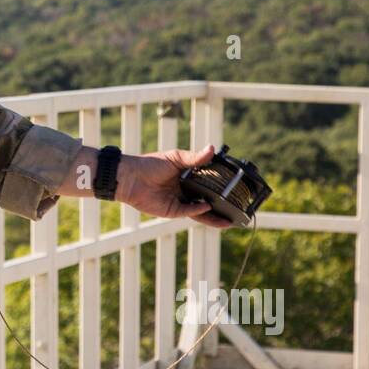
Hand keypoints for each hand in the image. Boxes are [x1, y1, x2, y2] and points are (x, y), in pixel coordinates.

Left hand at [114, 144, 233, 228]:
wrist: (130, 177)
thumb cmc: (150, 164)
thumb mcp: (175, 158)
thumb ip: (195, 157)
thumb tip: (212, 148)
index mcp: (188, 177)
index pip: (209, 183)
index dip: (222, 186)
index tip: (236, 187)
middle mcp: (186, 190)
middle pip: (208, 200)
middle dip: (222, 206)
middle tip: (238, 208)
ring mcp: (180, 201)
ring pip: (201, 212)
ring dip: (215, 216)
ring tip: (230, 220)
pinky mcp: (172, 210)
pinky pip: (189, 212)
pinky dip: (198, 210)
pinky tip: (207, 207)